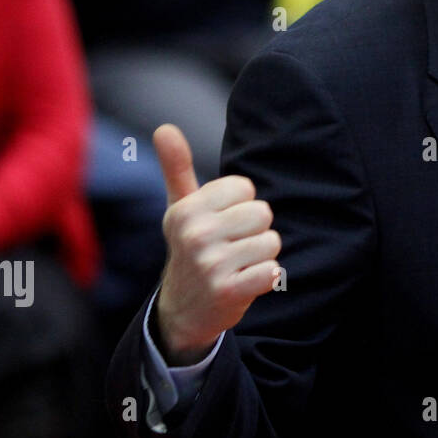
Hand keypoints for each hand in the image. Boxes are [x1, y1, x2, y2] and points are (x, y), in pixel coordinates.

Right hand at [152, 124, 281, 365]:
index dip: (240, 205)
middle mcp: (195, 235)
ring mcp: (210, 265)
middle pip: (262, 213)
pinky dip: (266, 278)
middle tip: (231, 247)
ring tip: (237, 265)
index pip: (245, 188)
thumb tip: (164, 127)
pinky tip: (245, 283)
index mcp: (185, 210)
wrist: (184, 310)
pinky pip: (273, 271)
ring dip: (261, 255)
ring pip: (271, 241)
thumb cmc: (191, 246)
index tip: (221, 223)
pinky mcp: (229, 291)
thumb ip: (177, 167)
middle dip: (254, 231)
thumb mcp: (180, 208)